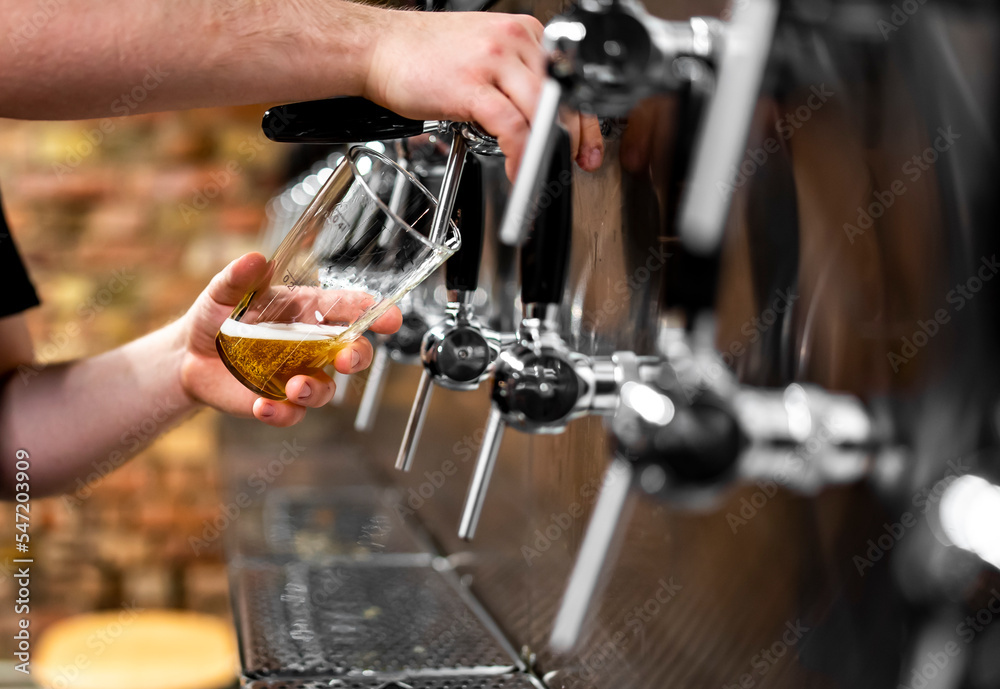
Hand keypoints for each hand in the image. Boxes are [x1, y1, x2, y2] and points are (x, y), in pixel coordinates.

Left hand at [177, 253, 400, 426]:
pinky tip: (262, 406)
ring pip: (327, 390)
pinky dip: (282, 413)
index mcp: (305, 311)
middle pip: (352, 353)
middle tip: (345, 360)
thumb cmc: (216, 317)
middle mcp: (310, 345)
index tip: (391, 318)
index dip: (373, 313)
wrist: (189, 355)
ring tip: (294, 388)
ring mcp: (298, 375)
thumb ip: (239, 278)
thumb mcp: (223, 292)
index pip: (348, 309)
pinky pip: (293, 414)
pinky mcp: (279, 401)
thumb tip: (255, 259)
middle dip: (357, 357)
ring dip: (316, 391)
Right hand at [363, 10, 603, 179]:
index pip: (569, 79)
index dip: (585, 119)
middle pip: (562, 97)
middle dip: (573, 139)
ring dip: (547, 152)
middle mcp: (513, 42)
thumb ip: (515, 79)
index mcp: (523, 32)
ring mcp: (493, 62)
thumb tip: (540, 118)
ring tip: (543, 174)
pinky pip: (512, 127)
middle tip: (572, 164)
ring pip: (541, 112)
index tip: (586, 145)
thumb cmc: (422, 55)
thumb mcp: (483, 56)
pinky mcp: (471, 86)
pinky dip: (522, 155)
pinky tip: (519, 171)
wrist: (377, 48)